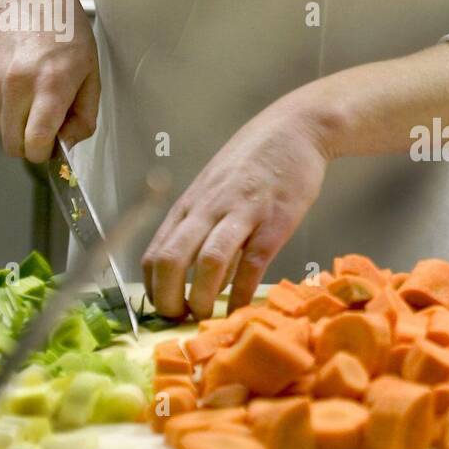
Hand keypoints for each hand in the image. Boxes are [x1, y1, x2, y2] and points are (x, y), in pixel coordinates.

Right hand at [0, 0, 98, 162]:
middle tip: (49, 124)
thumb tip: (67, 145)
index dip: (46, 154)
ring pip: (2, 133)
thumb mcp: (92, 74)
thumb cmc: (66, 34)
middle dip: (32, 145)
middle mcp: (17, 85)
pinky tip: (21, 87)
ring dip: (20, 127)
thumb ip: (84, 117)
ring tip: (36, 99)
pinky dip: (9, 112)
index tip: (55, 145)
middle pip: (14, 147)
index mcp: (51, 84)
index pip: (36, 143)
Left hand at [142, 99, 331, 319]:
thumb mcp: (215, 187)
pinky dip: (244, 292)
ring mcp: (242, 213)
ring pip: (210, 263)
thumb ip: (203, 224)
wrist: (295, 129)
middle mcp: (209, 208)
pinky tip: (242, 307)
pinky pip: (253, 263)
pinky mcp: (275, 221)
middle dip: (169, 299)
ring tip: (207, 316)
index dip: (153, 288)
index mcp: (190, 204)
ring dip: (204, 298)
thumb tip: (196, 269)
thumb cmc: (253, 159)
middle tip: (178, 319)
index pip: (155, 252)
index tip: (163, 308)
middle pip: (173, 259)